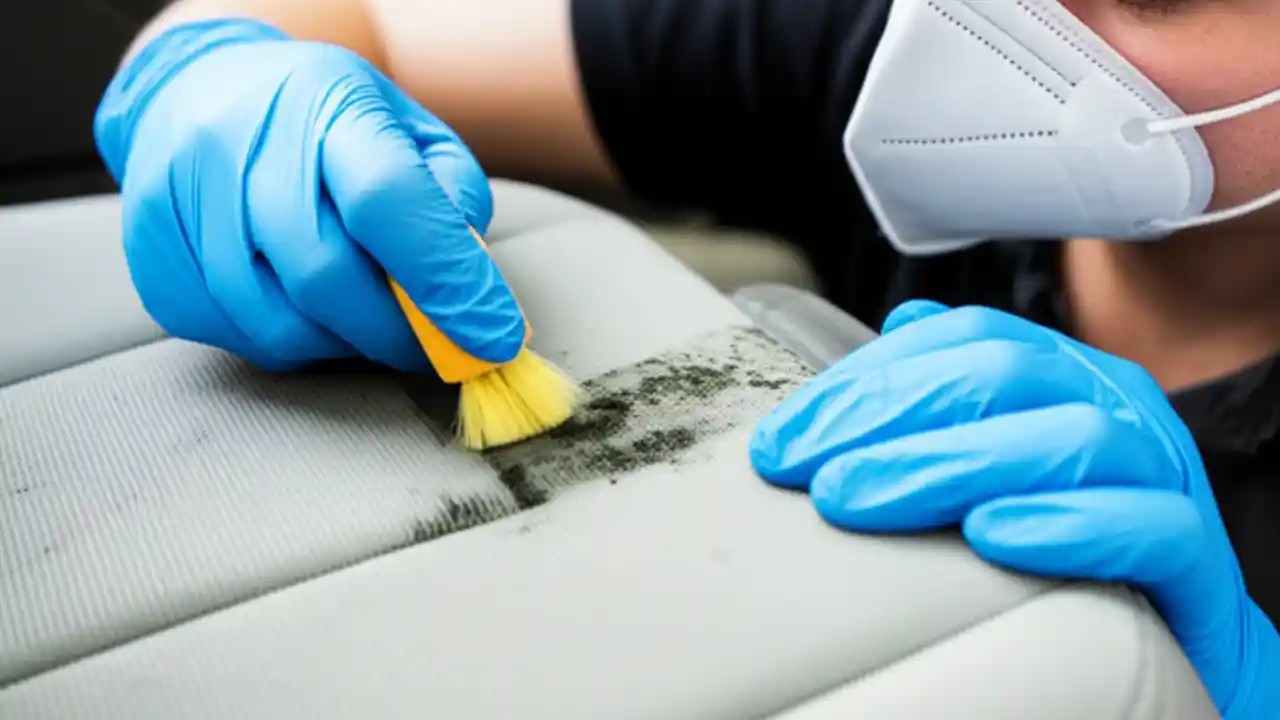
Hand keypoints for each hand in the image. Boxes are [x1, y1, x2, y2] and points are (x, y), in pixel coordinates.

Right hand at [94, 19, 523, 371]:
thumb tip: (471, 291)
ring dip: (337, 346)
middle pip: (324, 275)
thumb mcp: (409, 132)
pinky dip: (281, 343)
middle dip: (392, 333)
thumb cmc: (326, 123)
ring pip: (272, 320)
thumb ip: (452, 199)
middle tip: (428, 349)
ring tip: (362, 325)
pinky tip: (300, 311)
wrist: (202, 88)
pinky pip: (228, 333)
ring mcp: (183, 195)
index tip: (491, 338)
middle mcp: (241, 142)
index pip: (388, 200)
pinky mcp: (150, 249)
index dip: (444, 281)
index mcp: (326, 104)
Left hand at [750, 300, 1278, 717]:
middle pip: (1003, 376)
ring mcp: (1161, 473)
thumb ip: (953, 399)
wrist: (1185, 634)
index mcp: (1065, 374)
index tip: (786, 436)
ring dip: (950, 464)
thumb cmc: (1075, 538)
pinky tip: (988, 535)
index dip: (868, 378)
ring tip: (860, 498)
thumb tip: (895, 327)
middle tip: (805, 470)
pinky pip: (1145, 525)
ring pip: (1066, 438)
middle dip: (888, 417)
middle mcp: (1115, 405)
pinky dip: (1064, 525)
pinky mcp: (1196, 554)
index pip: (964, 342)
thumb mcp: (1005, 458)